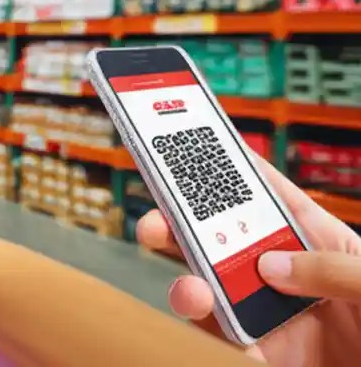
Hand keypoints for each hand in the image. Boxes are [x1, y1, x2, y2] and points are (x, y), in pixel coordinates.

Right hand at [137, 154, 360, 364]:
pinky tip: (227, 339)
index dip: (238, 173)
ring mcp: (281, 328)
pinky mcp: (271, 363)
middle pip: (229, 247)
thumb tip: (271, 266)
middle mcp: (297, 285)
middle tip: (158, 223)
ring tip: (189, 290)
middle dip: (188, 231)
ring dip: (191, 289)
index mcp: (330, 250)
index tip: (196, 149)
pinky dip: (213, 344)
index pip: (277, 201)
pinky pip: (229, 351)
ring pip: (217, 300)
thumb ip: (334, 269)